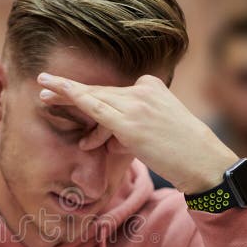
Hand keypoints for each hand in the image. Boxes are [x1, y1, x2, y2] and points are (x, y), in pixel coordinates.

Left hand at [37, 72, 238, 194]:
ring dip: (67, 99)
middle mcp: (142, 90)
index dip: (86, 95)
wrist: (203, 162)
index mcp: (151, 86)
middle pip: (99, 92)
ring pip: (95, 101)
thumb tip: (104, 139)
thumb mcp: (152, 132)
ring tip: (43, 97)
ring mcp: (136, 105)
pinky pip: (97, 108)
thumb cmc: (180, 152)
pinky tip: (60, 91)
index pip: (111, 93)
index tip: (64, 88)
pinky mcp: (130, 122)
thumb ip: (126, 129)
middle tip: (42, 83)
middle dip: (69, 91)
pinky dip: (76, 99)